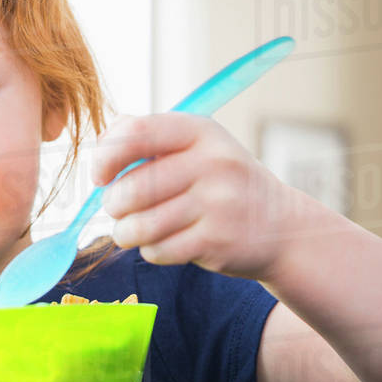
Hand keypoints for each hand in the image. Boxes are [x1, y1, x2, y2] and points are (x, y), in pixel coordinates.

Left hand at [91, 112, 299, 279]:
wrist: (281, 226)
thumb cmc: (223, 182)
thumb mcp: (197, 145)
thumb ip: (148, 137)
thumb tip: (100, 145)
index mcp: (200, 131)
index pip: (137, 133)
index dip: (106, 156)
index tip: (99, 175)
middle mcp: (212, 163)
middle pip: (134, 186)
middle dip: (113, 203)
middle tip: (117, 208)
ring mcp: (218, 204)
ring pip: (141, 225)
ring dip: (125, 232)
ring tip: (131, 230)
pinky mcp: (217, 243)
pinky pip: (158, 251)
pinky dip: (150, 250)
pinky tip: (163, 242)